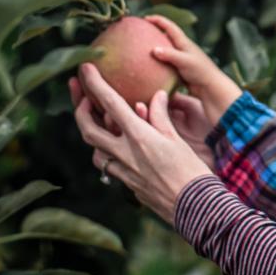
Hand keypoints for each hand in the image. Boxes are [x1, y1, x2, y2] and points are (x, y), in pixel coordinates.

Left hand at [71, 77, 215, 170]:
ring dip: (92, 133)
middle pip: (89, 129)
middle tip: (81, 96)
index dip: (94, 84)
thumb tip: (155, 97)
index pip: (110, 104)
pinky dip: (107, 153)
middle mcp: (125, 153)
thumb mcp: (177, 138)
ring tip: (97, 121)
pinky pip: (109, 166)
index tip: (84, 68)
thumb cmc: (192, 171)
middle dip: (80, 110)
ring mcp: (124, 171)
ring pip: (95, 150)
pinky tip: (116, 149)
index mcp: (139, 136)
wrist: (195, 207)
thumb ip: (161, 116)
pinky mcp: (128, 184)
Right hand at [145, 15, 241, 125]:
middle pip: (167, 36)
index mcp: (184, 43)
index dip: (158, 20)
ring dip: (156, 47)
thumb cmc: (200, 72)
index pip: (170, 27)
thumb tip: (154, 50)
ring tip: (143, 49)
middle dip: (156, 31)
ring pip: (167, 50)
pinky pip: (167, 64)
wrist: (210, 88)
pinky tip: (150, 68)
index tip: (146, 18)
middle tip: (142, 32)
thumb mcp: (185, 61)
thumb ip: (170, 55)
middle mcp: (183, 49)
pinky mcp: (181, 70)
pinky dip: (159, 63)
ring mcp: (182, 59)